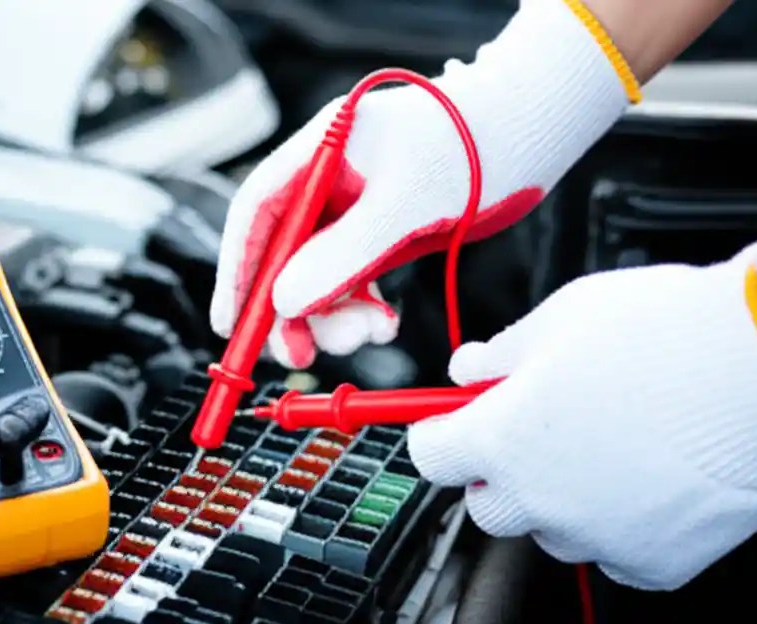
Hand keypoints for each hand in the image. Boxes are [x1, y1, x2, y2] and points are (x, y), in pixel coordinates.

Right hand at [210, 0, 635, 367]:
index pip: (257, 212)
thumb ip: (344, 252)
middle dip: (290, 309)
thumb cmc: (472, 148)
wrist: (527, 136)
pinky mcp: (380, 231)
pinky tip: (383, 324)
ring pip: (318, 275)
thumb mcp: (405, 202)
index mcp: (320, 150)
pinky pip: (351, 280)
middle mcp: (329, 179)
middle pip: (282, 252)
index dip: (238, 269)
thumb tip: (286, 302)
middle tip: (301, 354)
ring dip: (332, 316)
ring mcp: (354, 207)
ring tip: (368, 334)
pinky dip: (361, 309)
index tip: (230, 322)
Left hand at [407, 240, 756, 589]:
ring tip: (615, 446)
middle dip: (502, 473)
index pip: (431, 456)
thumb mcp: (558, 317)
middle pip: (489, 506)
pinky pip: (619, 557)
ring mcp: (595, 537)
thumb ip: (500, 354)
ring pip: (556, 530)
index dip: (442, 434)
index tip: (455, 424)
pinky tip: (652, 481)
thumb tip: (468, 369)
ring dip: (566, 499)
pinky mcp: (653, 563)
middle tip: (543, 431)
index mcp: (499, 441)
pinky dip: (626, 527)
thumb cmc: (662, 334)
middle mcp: (537, 501)